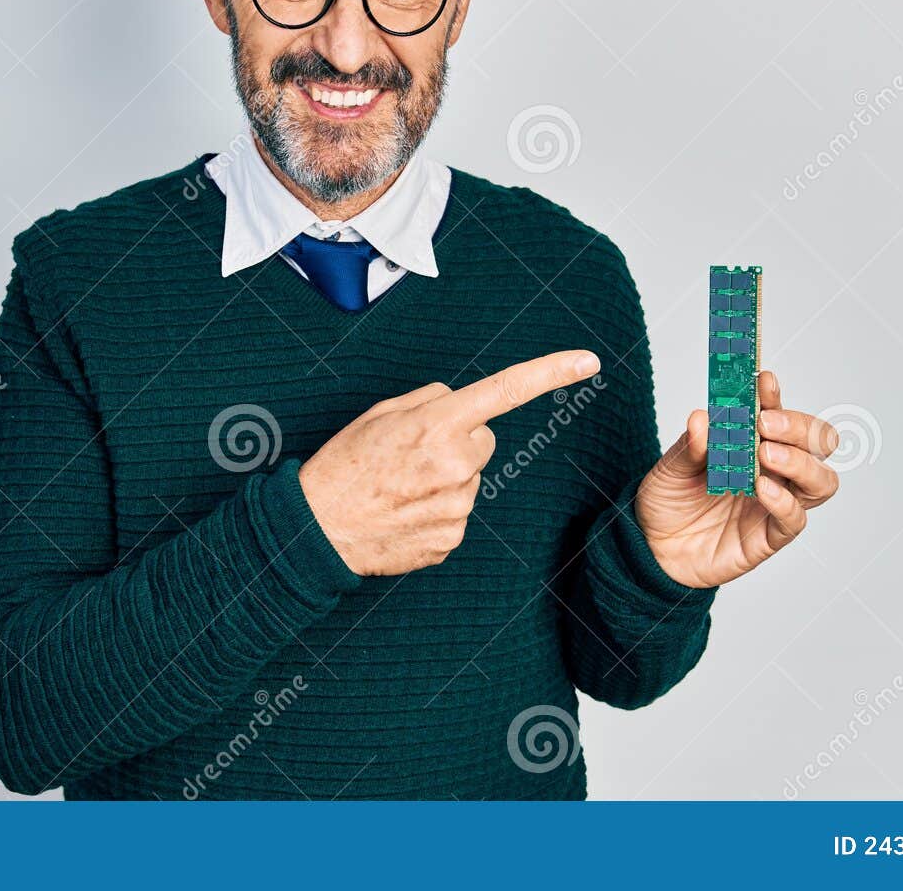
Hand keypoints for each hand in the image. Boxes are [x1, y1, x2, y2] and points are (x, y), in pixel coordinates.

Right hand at [299, 350, 601, 575]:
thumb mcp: (379, 414)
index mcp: (437, 424)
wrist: (315, 531)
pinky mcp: (452, 540)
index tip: (587, 362)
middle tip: (411, 457)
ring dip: (444, 479)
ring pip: (470, 479)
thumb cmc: (344, 467)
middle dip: (457, 442)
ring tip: (401, 488)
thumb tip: (461, 402)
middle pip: (483, 440)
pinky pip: (458, 514)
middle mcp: (456, 465)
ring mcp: (457, 507)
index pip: (506, 390)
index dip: (550, 373)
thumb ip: (429, 400)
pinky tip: (404, 513)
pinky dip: (436, 512)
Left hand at [635, 371, 840, 588]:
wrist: (652, 549)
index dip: (775, 396)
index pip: (778, 414)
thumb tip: (703, 418)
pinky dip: (785, 502)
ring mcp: (775, 504)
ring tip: (767, 454)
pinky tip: (762, 489)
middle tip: (767, 424)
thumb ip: (689, 446)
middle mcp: (772, 471)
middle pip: (817, 443)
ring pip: (821, 481)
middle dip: (801, 427)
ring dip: (802, 463)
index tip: (763, 380)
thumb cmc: (667, 502)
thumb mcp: (669, 468)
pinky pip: (795, 520)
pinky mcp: (768, 537)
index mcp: (750, 445)